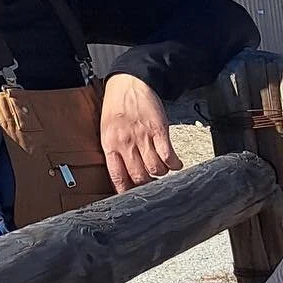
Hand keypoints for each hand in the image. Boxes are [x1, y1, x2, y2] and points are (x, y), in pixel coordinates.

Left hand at [100, 74, 182, 192]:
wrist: (130, 82)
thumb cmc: (117, 106)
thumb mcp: (107, 130)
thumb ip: (115, 151)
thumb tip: (124, 176)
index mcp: (110, 144)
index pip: (117, 177)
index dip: (126, 192)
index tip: (133, 200)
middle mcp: (126, 143)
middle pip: (139, 177)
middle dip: (148, 186)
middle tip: (153, 185)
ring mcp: (143, 138)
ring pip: (156, 170)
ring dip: (162, 174)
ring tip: (163, 170)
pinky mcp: (159, 131)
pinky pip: (169, 157)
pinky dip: (175, 164)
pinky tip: (175, 163)